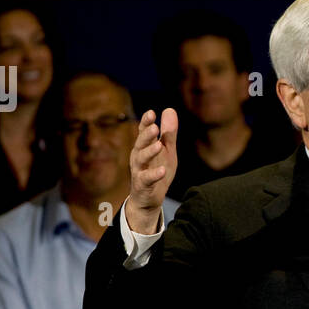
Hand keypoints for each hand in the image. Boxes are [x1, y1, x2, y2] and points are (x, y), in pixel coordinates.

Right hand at [127, 108, 178, 233]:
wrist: (148, 199)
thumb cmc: (157, 170)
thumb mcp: (167, 151)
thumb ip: (169, 133)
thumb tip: (169, 109)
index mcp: (144, 147)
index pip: (143, 131)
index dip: (146, 122)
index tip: (151, 113)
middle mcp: (138, 157)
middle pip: (140, 143)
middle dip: (146, 134)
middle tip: (154, 126)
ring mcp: (139, 170)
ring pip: (141, 159)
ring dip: (149, 152)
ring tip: (159, 145)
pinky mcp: (142, 185)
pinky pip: (147, 179)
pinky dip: (154, 174)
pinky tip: (162, 170)